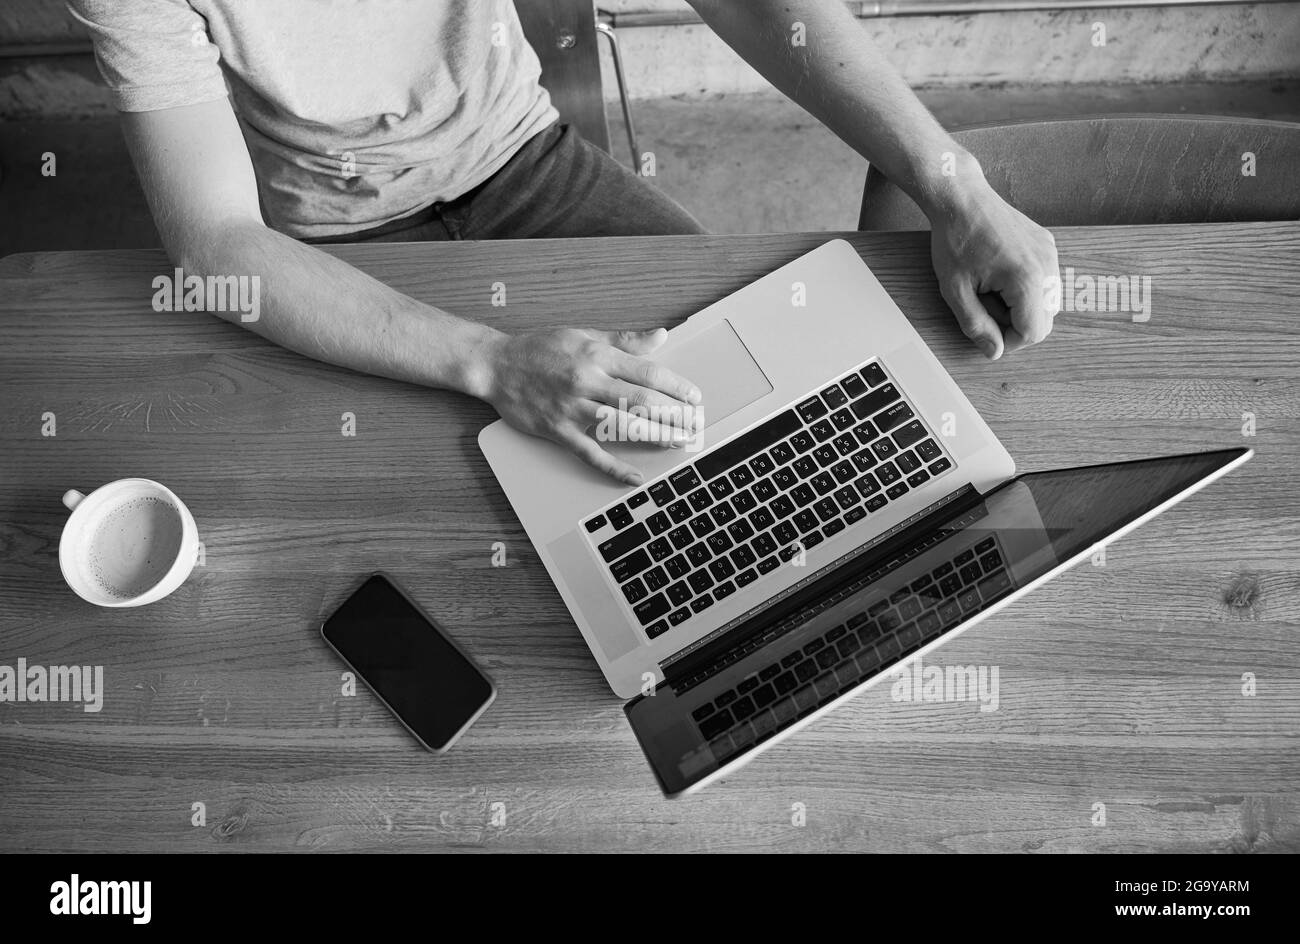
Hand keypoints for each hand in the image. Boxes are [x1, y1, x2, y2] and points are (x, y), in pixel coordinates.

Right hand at [477, 327, 702, 484]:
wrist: (496, 365)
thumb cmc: (541, 349)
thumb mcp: (585, 335)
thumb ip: (625, 340)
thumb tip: (661, 336)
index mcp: (597, 355)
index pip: (647, 372)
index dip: (676, 386)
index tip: (694, 397)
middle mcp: (587, 381)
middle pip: (641, 401)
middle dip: (674, 415)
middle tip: (695, 425)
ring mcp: (572, 408)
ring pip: (622, 426)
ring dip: (655, 437)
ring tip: (678, 443)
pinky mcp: (558, 430)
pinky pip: (590, 453)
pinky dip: (614, 468)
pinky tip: (634, 477)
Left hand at [928, 177, 1060, 359]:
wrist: (962, 198)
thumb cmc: (955, 239)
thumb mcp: (955, 290)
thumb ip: (976, 325)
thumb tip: (994, 352)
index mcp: (1026, 279)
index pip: (1033, 332)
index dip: (1008, 341)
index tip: (986, 330)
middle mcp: (1046, 265)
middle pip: (1046, 320)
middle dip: (1017, 324)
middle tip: (985, 308)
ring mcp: (1050, 253)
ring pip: (1048, 302)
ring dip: (1022, 307)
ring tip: (991, 290)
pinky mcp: (1048, 244)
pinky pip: (1046, 281)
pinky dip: (1027, 289)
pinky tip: (1000, 275)